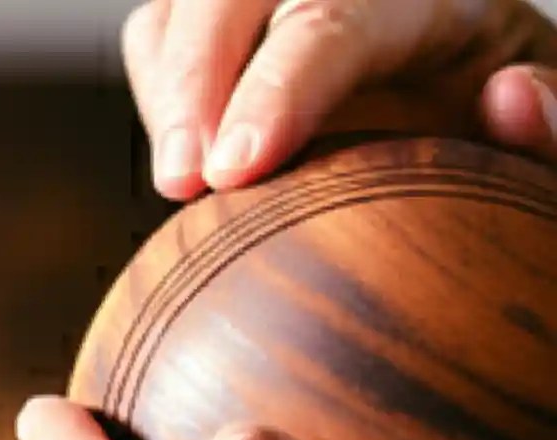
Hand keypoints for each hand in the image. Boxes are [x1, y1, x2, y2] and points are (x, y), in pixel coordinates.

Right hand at [125, 0, 556, 198]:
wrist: (465, 112)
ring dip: (167, 94)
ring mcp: (268, 4)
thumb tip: (511, 101)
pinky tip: (185, 158)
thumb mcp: (550, 114)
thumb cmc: (499, 121)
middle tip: (182, 182)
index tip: (232, 170)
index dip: (274, 91)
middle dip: (192, 85)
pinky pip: (158, 42)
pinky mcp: (221, 32)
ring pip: (177, 15)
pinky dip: (159, 98)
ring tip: (179, 183)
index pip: (328, 22)